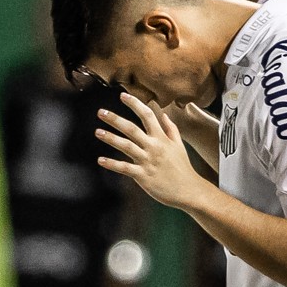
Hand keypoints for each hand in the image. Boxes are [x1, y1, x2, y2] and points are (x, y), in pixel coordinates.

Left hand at [96, 93, 205, 210]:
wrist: (188, 190)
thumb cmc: (183, 167)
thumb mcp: (179, 145)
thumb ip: (171, 129)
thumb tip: (163, 114)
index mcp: (162, 137)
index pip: (147, 115)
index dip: (134, 104)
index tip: (122, 96)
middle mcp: (153, 147)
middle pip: (132, 128)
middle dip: (115, 119)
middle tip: (100, 112)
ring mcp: (147, 161)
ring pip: (126, 146)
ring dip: (111, 138)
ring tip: (98, 132)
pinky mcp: (143, 176)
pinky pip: (125, 168)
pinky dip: (112, 164)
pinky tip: (100, 160)